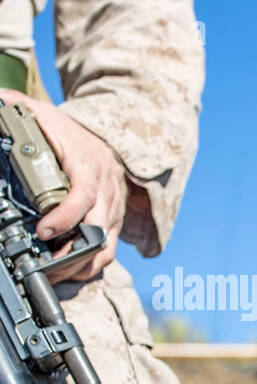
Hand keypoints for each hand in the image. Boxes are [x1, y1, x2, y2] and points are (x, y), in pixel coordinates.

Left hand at [0, 88, 126, 282]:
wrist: (105, 143)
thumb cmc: (70, 133)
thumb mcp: (43, 115)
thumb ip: (16, 107)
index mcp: (90, 167)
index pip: (84, 196)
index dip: (66, 216)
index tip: (44, 230)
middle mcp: (107, 193)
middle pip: (98, 232)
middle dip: (72, 254)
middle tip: (45, 266)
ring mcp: (113, 211)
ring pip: (106, 248)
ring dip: (81, 266)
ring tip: (54, 276)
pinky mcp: (113, 225)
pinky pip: (108, 252)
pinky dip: (90, 267)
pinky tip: (69, 273)